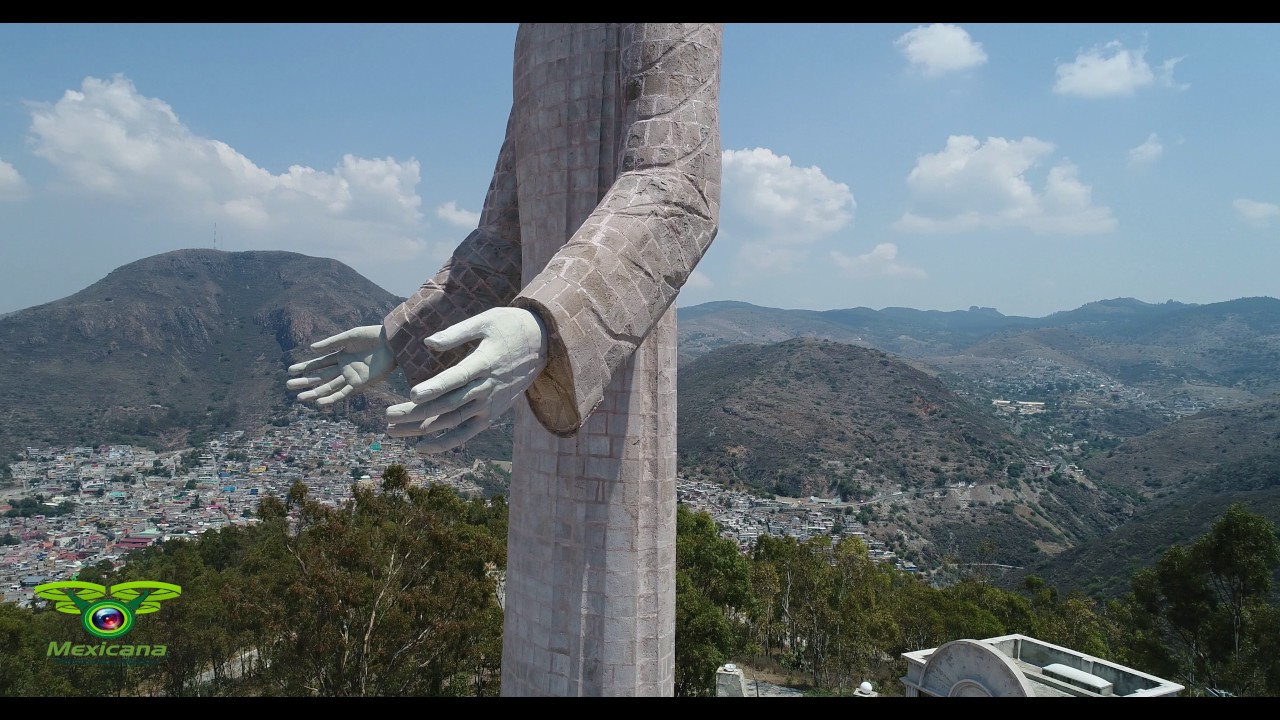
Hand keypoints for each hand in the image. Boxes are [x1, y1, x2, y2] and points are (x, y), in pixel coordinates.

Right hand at [286, 325, 395, 404]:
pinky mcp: (360, 383)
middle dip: (305, 381)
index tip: (290, 370)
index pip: (319, 363)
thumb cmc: (372, 336)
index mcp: (341, 355)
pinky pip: (344, 393)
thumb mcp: (349, 337)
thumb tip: (311, 349)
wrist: (392, 342)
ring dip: (315, 393)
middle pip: (321, 376)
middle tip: (289, 385)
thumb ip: (331, 343)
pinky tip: (320, 402)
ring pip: (329, 387)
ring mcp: (351, 376)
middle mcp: (344, 368)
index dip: (305, 367)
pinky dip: (332, 398)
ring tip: (300, 397)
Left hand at [386, 307, 547, 452]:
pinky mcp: (492, 414)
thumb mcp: (485, 320)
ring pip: (451, 421)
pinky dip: (445, 442)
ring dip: (421, 428)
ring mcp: (490, 404)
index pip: (456, 378)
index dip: (435, 387)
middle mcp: (487, 388)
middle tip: (387, 416)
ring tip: (392, 430)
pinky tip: (421, 446)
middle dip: (415, 412)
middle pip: (447, 404)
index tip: (412, 394)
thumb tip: (428, 342)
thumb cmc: (509, 327)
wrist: (543, 343)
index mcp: (485, 362)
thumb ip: (456, 333)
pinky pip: (467, 433)